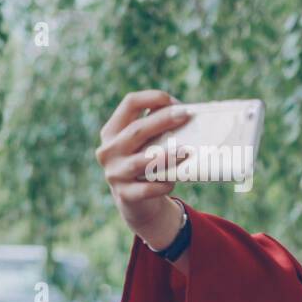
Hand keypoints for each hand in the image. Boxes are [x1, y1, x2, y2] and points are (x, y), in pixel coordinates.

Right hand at [95, 90, 191, 246]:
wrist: (138, 203)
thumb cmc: (148, 164)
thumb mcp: (147, 144)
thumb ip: (159, 129)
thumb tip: (193, 113)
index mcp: (113, 131)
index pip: (129, 103)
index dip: (153, 98)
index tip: (177, 103)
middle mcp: (109, 150)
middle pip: (137, 130)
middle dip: (163, 121)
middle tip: (186, 116)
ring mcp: (114, 173)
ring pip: (141, 162)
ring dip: (166, 156)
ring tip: (186, 151)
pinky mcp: (125, 194)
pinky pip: (147, 189)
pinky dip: (163, 184)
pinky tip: (174, 181)